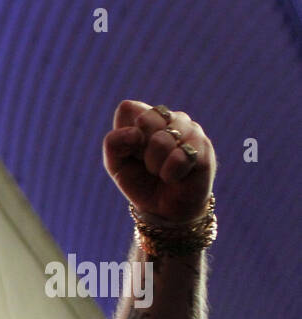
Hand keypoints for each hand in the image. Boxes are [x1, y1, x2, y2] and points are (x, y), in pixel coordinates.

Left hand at [103, 100, 214, 224]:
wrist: (164, 208)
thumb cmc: (140, 181)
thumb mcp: (116, 164)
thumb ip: (113, 143)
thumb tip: (135, 132)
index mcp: (148, 116)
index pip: (128, 110)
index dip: (125, 136)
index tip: (132, 152)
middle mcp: (172, 117)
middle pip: (145, 119)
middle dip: (140, 149)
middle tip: (148, 163)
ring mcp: (191, 130)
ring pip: (162, 139)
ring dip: (155, 164)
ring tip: (162, 171)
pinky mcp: (204, 147)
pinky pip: (179, 157)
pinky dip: (170, 173)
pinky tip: (176, 176)